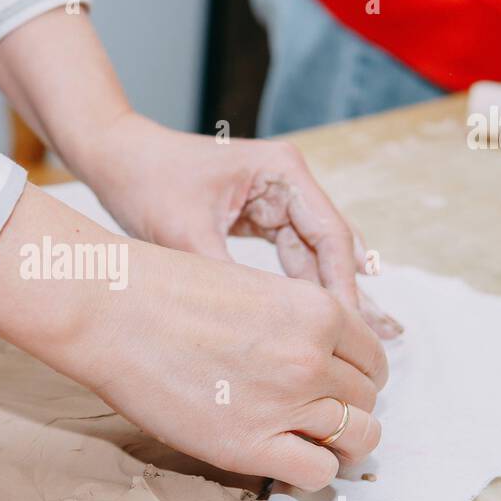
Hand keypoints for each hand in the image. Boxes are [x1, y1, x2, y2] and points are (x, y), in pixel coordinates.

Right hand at [0, 186, 385, 489]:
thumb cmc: (166, 291)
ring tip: (305, 439)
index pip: (373, 357)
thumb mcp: (254, 289)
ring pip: (358, 438)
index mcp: (318, 312)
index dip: (356, 373)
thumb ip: (296, 323)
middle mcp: (313, 359)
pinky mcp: (250, 446)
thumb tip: (317, 358)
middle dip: (348, 407)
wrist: (111, 310)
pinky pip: (317, 472)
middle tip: (314, 412)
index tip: (334, 383)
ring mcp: (285, 405)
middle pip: (368, 399)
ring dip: (338, 442)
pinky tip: (284, 456)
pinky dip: (311, 470)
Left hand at [75, 112, 401, 338]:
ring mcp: (276, 196)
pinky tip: (326, 321)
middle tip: (386, 342)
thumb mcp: (187, 236)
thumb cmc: (147, 183)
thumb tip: (261, 334)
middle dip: (352, 295)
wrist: (115, 158)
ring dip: (333, 295)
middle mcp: (287, 180)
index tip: (350, 336)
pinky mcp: (259, 213)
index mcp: (282, 172)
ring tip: (366, 341)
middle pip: (331, 246)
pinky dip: (305, 288)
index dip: (343, 289)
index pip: (329, 236)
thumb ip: (228, 280)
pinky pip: (292, 256)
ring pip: (314, 255)